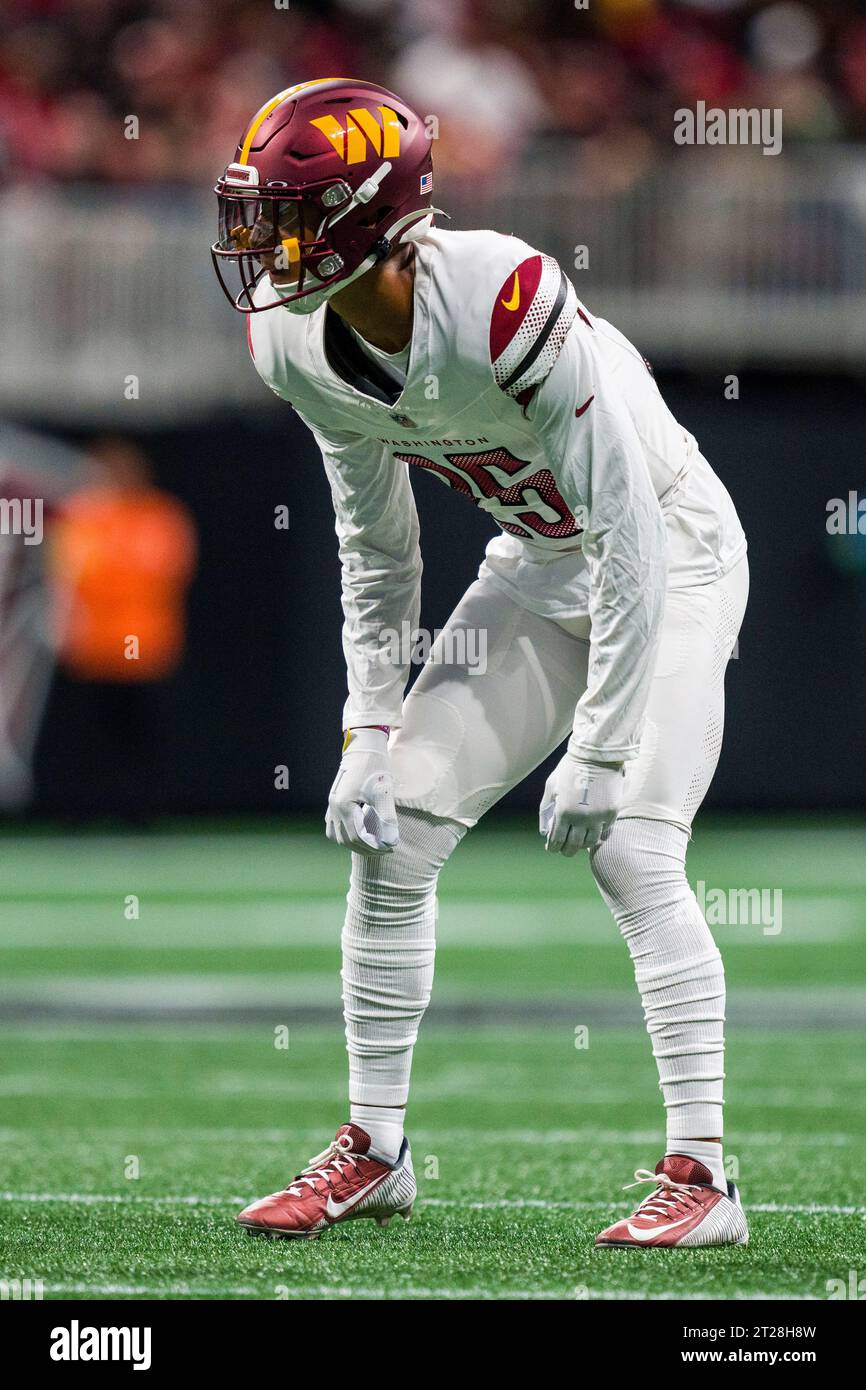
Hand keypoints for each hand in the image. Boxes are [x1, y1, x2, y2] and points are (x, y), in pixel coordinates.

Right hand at [326, 727, 398, 853]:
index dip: (374, 846)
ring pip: (337, 836)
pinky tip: (359, 835)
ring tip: (373, 846)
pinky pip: (334, 828)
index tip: (390, 848)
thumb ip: (387, 819)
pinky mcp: (333, 803)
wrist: (363, 749)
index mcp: (344, 805)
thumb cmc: (374, 768)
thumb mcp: (383, 793)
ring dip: (354, 844)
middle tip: (385, 849)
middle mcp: (333, 808)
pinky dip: (345, 836)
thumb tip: (391, 842)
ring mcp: (331, 806)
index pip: (358, 837)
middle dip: (366, 848)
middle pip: (347, 840)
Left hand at [539, 750, 625, 855]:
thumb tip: (545, 830)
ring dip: (583, 846)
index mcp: (564, 812)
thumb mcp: (552, 786)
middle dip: (567, 850)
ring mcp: (598, 817)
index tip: (552, 848)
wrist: (597, 755)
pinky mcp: (612, 813)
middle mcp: (581, 818)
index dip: (553, 847)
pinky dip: (598, 835)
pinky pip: (604, 831)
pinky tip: (593, 833)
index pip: (557, 840)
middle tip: (564, 850)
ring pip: (591, 843)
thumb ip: (546, 809)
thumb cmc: (570, 768)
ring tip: (579, 844)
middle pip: (574, 846)